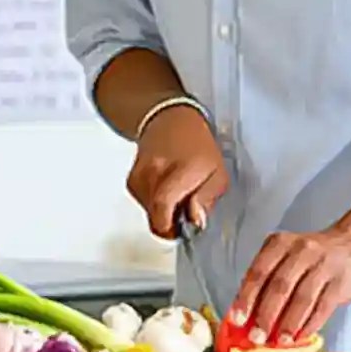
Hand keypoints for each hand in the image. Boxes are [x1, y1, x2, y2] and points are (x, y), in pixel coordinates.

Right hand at [126, 105, 228, 239]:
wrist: (170, 121)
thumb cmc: (197, 145)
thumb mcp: (218, 172)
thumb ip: (207, 199)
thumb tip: (195, 223)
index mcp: (181, 169)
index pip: (163, 206)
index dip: (170, 227)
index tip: (182, 230)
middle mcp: (155, 172)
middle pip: (156, 216)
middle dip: (172, 221)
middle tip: (187, 208)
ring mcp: (139, 176)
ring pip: (149, 213)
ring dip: (164, 212)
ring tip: (177, 193)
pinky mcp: (131, 182)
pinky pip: (143, 205)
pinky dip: (155, 204)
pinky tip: (165, 189)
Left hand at [230, 228, 350, 345]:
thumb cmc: (310, 256)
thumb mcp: (286, 255)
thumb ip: (268, 279)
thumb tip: (247, 315)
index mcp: (280, 243)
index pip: (259, 271)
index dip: (246, 297)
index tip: (237, 319)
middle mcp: (301, 251)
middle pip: (280, 286)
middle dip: (266, 315)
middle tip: (256, 337)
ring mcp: (323, 266)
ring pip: (302, 299)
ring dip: (288, 324)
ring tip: (279, 342)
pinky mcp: (341, 282)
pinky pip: (323, 307)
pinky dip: (310, 325)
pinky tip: (300, 337)